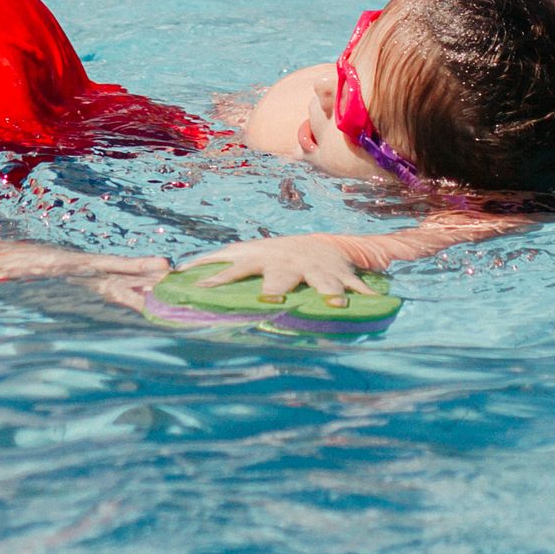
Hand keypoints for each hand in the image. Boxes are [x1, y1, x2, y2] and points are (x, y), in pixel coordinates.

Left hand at [199, 232, 397, 301]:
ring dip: (328, 294)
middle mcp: (288, 266)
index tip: (201, 289)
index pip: (234, 268)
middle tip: (271, 300)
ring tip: (335, 306)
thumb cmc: (271, 256)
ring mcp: (316, 272)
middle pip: (280, 278)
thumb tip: (177, 270)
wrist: (319, 246)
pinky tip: (377, 307)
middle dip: (276, 288)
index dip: (218, 277)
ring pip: (323, 284)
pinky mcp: (342, 278)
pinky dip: (365, 297)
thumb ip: (212, 262)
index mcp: (262, 261)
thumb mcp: (244, 254)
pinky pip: (357, 288)